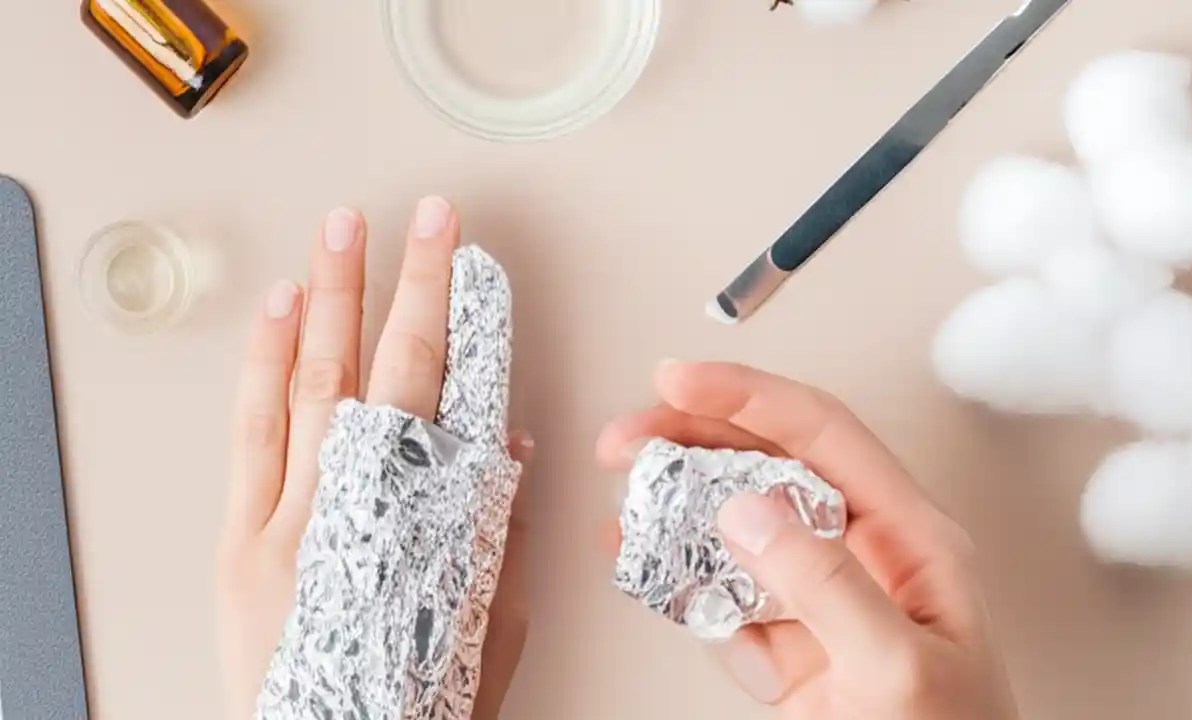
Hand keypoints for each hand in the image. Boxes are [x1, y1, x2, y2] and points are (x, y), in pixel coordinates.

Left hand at [216, 199, 530, 719]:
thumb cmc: (417, 704)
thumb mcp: (487, 629)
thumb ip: (498, 534)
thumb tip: (502, 450)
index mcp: (441, 528)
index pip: (466, 400)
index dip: (475, 325)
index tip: (480, 269)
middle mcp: (368, 512)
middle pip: (396, 374)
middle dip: (414, 285)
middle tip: (429, 217)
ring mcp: (297, 521)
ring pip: (319, 385)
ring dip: (335, 297)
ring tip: (346, 229)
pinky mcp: (243, 540)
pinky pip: (254, 432)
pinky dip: (264, 362)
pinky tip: (278, 305)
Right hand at [598, 361, 1017, 719]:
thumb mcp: (898, 668)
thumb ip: (828, 585)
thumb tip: (750, 508)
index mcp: (910, 540)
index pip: (822, 435)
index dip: (747, 397)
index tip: (681, 384)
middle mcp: (864, 559)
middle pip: (768, 467)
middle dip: (693, 442)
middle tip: (629, 437)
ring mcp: (821, 604)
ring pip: (734, 529)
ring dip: (674, 510)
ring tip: (627, 501)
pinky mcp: (789, 650)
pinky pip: (720, 597)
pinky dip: (675, 580)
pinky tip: (646, 565)